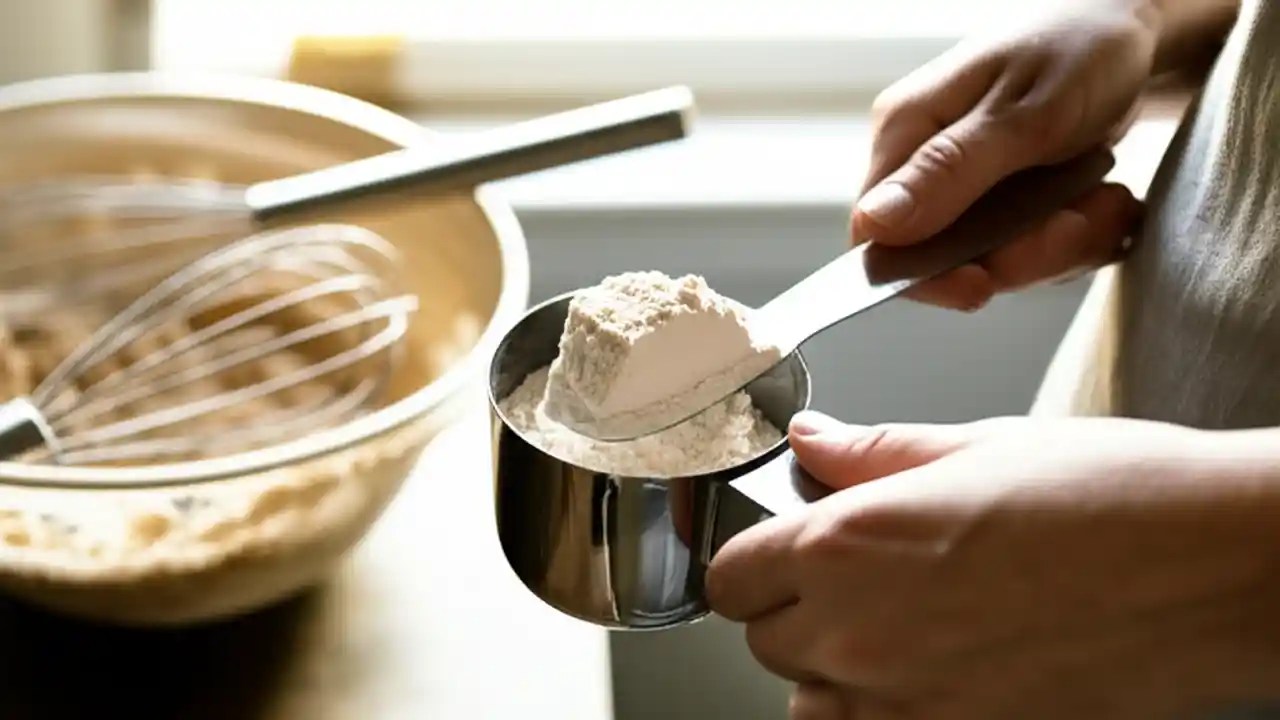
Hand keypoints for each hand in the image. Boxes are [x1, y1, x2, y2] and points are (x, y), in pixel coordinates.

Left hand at [706, 411, 1279, 718]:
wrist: (1209, 567)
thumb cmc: (1107, 496)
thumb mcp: (973, 446)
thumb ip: (871, 454)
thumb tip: (813, 442)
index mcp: (842, 544)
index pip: (731, 577)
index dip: (755, 562)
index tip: (783, 554)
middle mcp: (855, 633)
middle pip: (765, 641)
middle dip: (798, 611)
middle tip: (863, 582)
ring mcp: (902, 705)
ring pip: (809, 703)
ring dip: (834, 673)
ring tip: (905, 633)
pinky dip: (882, 714)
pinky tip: (939, 675)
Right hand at [852, 4, 1153, 309]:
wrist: (1137, 28)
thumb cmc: (1080, 47)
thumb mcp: (1022, 112)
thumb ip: (948, 170)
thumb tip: (873, 226)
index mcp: (907, 133)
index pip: (876, 235)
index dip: (919, 275)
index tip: (981, 286)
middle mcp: (926, 165)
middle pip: (946, 259)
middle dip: (1024, 255)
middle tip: (1081, 220)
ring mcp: (968, 187)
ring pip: (1000, 261)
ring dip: (1065, 245)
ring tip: (1106, 198)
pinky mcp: (1007, 202)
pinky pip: (1035, 251)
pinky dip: (1081, 236)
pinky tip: (1106, 198)